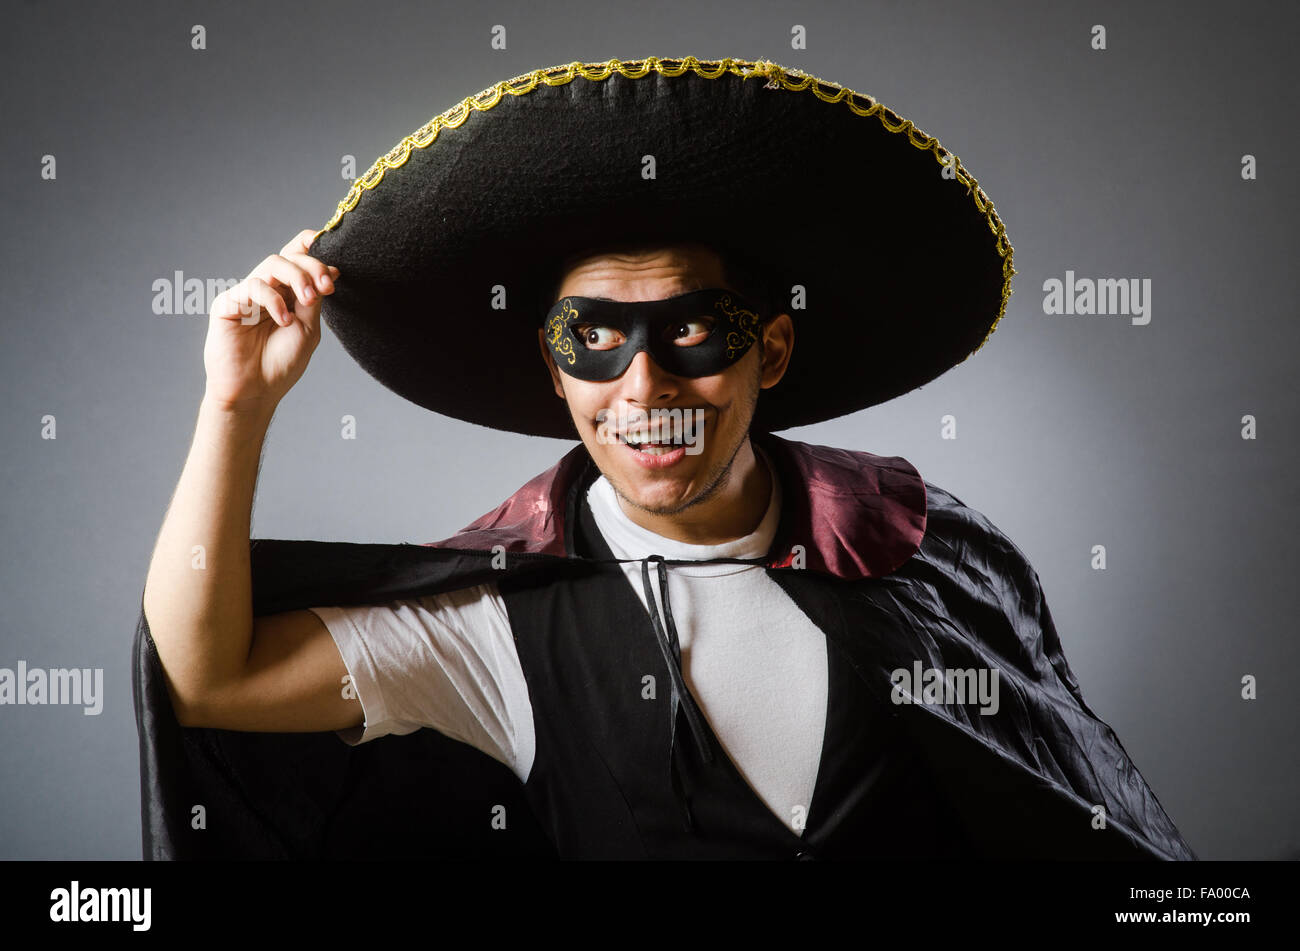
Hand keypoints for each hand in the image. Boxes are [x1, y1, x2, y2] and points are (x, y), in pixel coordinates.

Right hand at [202, 229, 338, 412]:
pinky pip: (253, 286)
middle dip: (312, 267)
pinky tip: (284, 320)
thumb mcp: (308, 329)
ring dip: (297, 278)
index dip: (312, 248)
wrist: (255, 392)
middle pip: (289, 257)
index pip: (297, 258)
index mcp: (287, 293)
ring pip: (273, 264)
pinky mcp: (228, 303)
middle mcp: (267, 289)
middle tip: (327, 287)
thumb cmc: (281, 364)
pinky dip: (274, 300)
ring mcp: (247, 294)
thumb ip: (314, 299)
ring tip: (308, 302)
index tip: (334, 265)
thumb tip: (330, 270)